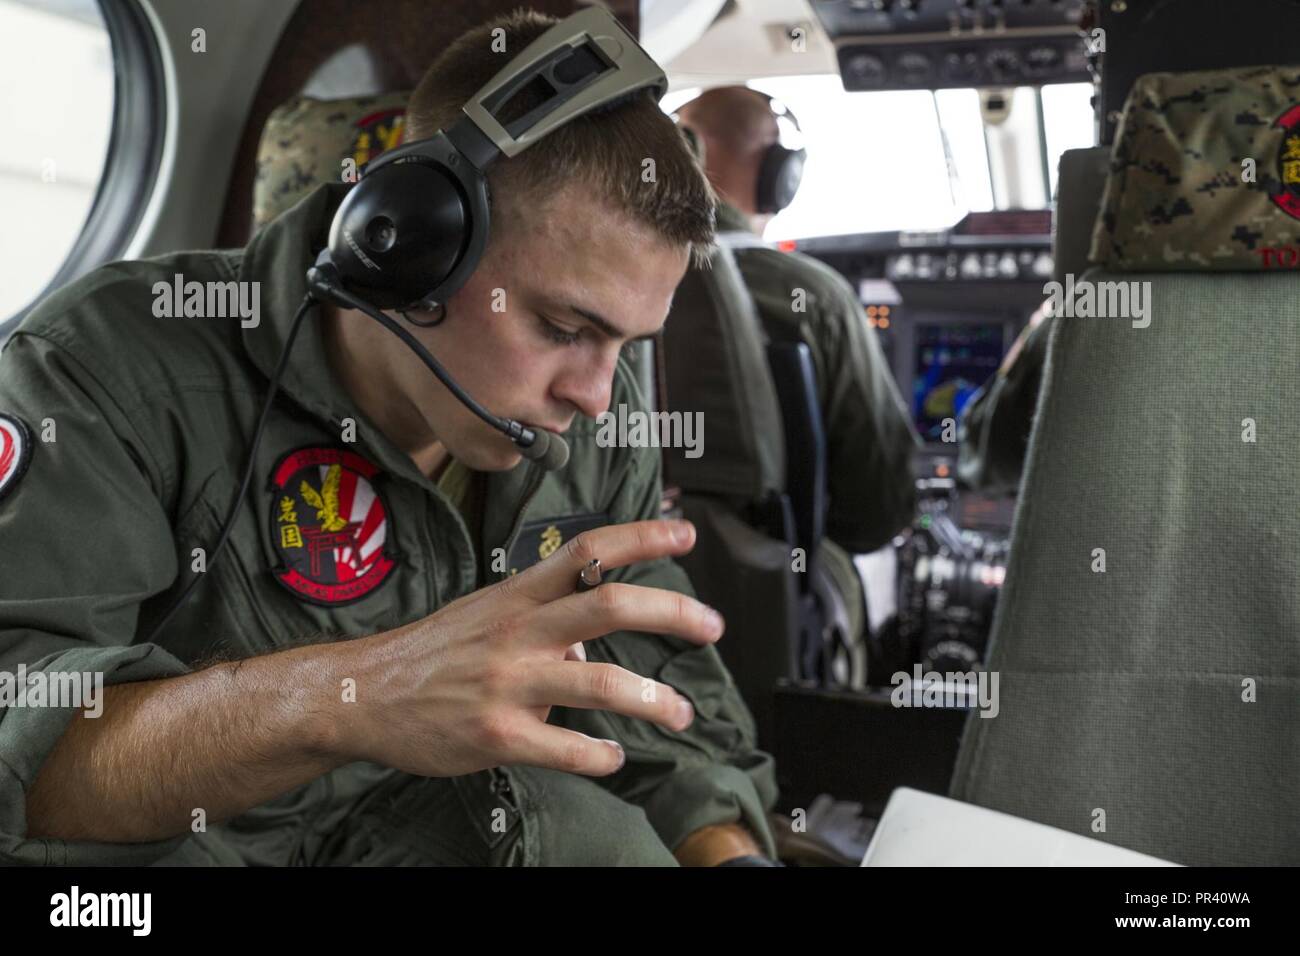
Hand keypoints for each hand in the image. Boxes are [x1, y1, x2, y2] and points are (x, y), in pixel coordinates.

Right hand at [333, 518, 721, 778]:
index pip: (588, 550)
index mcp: (518, 594)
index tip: (686, 532)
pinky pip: (566, 748)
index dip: (642, 537)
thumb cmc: (432, 653)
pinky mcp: (498, 734)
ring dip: (653, 700)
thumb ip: (543, 617)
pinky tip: (614, 757)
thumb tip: (593, 643)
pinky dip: (601, 756)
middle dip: (672, 611)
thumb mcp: (486, 614)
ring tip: (680, 712)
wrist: (363, 694)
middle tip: (712, 625)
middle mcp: (520, 631)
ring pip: (600, 684)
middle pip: (611, 606)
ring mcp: (509, 683)